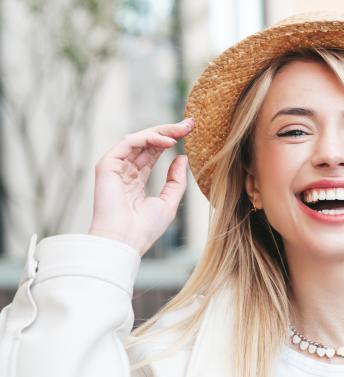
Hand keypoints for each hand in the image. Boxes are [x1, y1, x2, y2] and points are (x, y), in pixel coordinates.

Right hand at [89, 119, 193, 255]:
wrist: (125, 240)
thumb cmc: (145, 228)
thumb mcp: (168, 202)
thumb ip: (175, 180)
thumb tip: (182, 157)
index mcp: (136, 180)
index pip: (154, 153)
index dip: (171, 140)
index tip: (190, 132)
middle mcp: (124, 171)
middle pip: (148, 143)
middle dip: (169, 131)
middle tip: (190, 123)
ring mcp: (114, 167)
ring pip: (139, 139)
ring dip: (161, 131)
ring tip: (182, 130)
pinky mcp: (107, 165)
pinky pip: (128, 143)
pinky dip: (148, 139)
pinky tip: (168, 142)